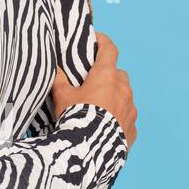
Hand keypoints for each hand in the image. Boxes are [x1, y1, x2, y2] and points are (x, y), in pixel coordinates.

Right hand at [52, 30, 137, 149]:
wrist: (89, 150)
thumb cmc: (76, 117)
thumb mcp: (62, 96)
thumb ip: (59, 79)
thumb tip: (55, 68)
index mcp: (106, 76)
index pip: (109, 50)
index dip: (103, 41)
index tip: (97, 39)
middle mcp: (123, 89)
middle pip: (119, 74)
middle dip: (109, 75)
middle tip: (94, 81)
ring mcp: (131, 109)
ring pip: (125, 95)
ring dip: (115, 96)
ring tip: (99, 106)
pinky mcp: (133, 127)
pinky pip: (127, 116)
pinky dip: (118, 116)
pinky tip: (106, 125)